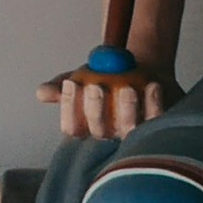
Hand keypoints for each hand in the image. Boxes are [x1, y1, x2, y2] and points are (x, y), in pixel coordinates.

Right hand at [40, 59, 177, 138]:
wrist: (140, 68)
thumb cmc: (107, 78)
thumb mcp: (83, 76)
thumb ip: (62, 84)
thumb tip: (42, 93)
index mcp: (86, 127)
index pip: (72, 128)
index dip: (69, 108)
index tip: (71, 83)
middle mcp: (109, 135)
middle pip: (99, 131)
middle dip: (96, 109)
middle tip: (97, 86)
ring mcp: (135, 134)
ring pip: (128, 130)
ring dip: (126, 109)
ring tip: (127, 86)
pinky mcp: (159, 126)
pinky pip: (156, 120)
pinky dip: (153, 103)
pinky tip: (151, 85)